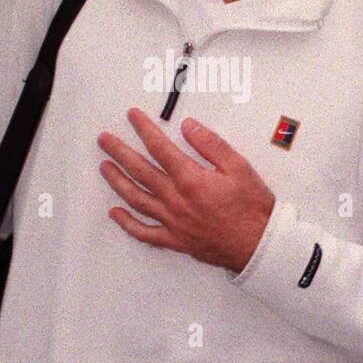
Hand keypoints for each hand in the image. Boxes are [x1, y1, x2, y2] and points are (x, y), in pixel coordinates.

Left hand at [97, 107, 275, 273]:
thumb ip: (211, 145)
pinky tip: (115, 214)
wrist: (259, 245)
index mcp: (190, 179)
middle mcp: (175, 200)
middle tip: (104, 140)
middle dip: (119, 152)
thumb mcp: (239, 167)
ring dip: (117, 181)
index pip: (159, 147)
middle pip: (139, 171)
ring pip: (136, 199)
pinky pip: (144, 233)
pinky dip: (126, 223)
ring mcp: (172, 221)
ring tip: (104, 167)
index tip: (133, 117)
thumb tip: (189, 127)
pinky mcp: (175, 240)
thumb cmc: (252, 209)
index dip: (143, 129)